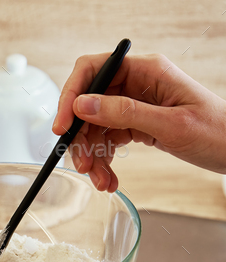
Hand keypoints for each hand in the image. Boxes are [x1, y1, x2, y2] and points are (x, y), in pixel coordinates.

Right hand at [53, 53, 225, 191]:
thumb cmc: (218, 131)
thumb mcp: (169, 124)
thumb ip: (123, 112)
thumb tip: (82, 105)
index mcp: (146, 70)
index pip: (92, 70)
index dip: (71, 95)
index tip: (62, 126)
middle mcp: (136, 83)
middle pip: (89, 104)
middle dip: (82, 138)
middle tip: (83, 164)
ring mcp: (135, 103)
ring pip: (95, 126)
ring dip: (92, 155)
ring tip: (100, 180)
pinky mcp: (136, 122)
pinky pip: (108, 138)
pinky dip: (104, 159)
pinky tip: (108, 176)